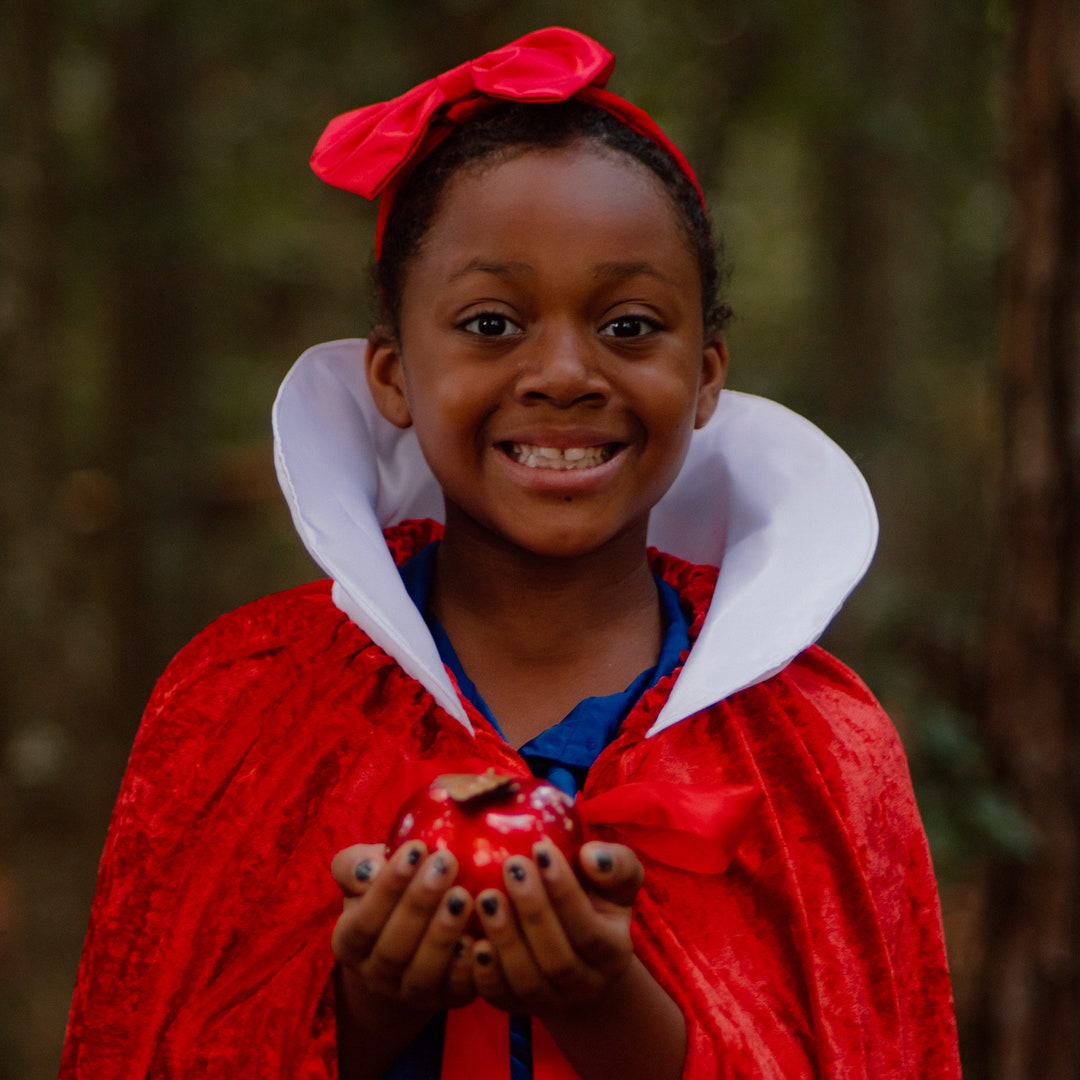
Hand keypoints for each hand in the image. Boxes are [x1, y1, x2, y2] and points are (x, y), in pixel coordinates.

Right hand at [330, 841, 476, 1025]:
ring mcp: (411, 992)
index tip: (416, 848)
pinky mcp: (447, 999)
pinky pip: (456, 990)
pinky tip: (480, 938)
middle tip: (445, 863)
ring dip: (443, 934)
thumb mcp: (366, 874)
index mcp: (350, 943)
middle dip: (420, 903)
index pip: (363, 920)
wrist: (411, 943)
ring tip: (464, 896)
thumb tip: (370, 869)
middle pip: (393, 948)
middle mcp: (376, 974)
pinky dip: (467, 968)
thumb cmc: (391, 892)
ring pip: (422, 973)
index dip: (389, 886)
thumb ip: (356, 866)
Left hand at [468, 840, 643, 1015]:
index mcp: (613, 952)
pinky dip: (485, 972)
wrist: (574, 941)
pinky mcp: (518, 1005)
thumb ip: (616, 863)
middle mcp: (586, 985)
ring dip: (505, 939)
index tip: (541, 849)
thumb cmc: (594, 894)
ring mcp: (551, 1000)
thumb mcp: (615, 877)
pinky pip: (500, 997)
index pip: (589, 929)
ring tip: (486, 897)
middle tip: (511, 866)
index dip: (565, 891)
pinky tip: (471, 939)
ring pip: (528, 982)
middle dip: (533, 911)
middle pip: (558, 960)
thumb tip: (592, 858)